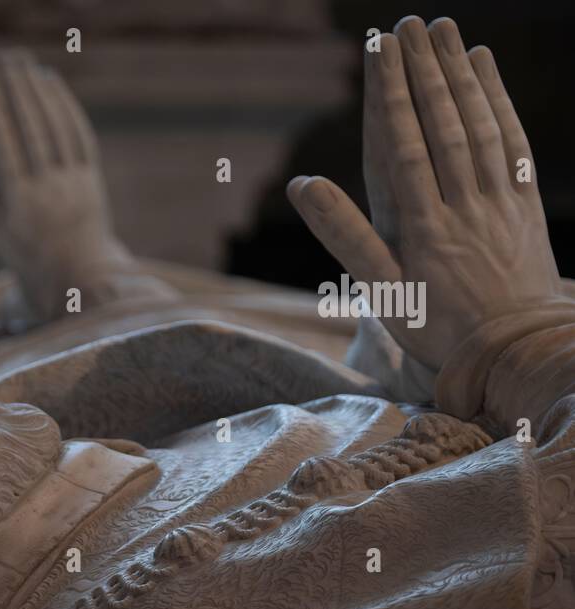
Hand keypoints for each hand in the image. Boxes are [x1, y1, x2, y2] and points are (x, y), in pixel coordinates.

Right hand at [0, 51, 136, 322]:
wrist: (76, 277)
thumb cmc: (24, 254)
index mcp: (16, 201)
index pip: (2, 141)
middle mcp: (46, 188)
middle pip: (30, 127)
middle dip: (15, 88)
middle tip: (2, 58)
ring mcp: (72, 182)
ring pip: (55, 127)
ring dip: (38, 90)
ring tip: (22, 64)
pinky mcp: (91, 178)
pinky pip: (78, 135)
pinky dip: (64, 106)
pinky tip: (50, 84)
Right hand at [288, 16, 560, 369]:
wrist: (513, 355)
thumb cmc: (437, 329)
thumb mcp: (381, 292)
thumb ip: (344, 236)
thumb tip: (304, 186)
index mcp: (423, 225)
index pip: (404, 144)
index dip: (391, 94)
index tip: (380, 50)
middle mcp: (463, 204)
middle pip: (444, 123)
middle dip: (425, 70)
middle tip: (410, 25)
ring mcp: (499, 201)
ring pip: (480, 125)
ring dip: (461, 74)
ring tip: (445, 32)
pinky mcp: (524, 206)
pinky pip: (513, 144)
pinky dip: (499, 102)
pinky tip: (486, 70)